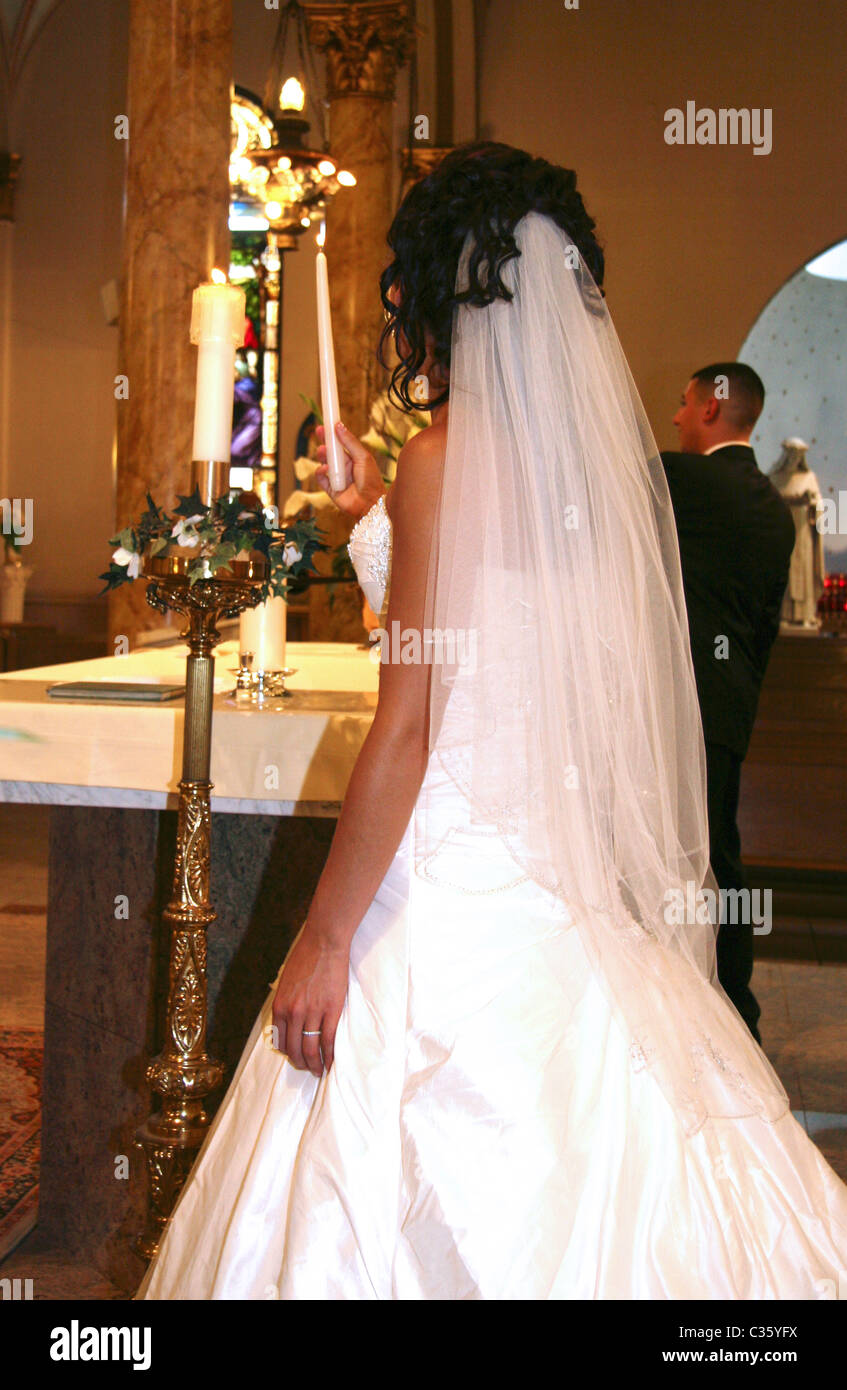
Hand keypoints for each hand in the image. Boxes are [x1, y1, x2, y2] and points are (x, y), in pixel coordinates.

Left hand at [271, 923, 348, 1076]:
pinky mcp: (331, 1010)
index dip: (289, 1053)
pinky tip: (332, 1062)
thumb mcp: (286, 981)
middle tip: (309, 1069)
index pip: (280, 1041)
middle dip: (301, 1063)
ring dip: (315, 1064)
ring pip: (311, 1049)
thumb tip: (289, 1018)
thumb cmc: (305, 957)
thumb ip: (286, 1001)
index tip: (296, 1057)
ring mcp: (312, 1013)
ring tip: (320, 1071)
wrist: (324, 942)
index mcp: (280, 1006)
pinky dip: (330, 1055)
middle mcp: (293, 1013)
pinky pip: (328, 1041)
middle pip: (294, 1049)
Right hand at [315, 420, 386, 519]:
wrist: (371, 503)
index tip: (326, 423)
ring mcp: (336, 478)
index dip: (332, 434)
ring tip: (323, 451)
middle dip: (324, 441)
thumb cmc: (371, 479)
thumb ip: (350, 442)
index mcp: (353, 458)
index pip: (340, 443)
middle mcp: (343, 467)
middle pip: (330, 451)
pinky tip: (324, 469)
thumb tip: (338, 425)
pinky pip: (321, 478)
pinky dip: (320, 472)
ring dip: (322, 455)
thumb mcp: (362, 456)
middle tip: (319, 431)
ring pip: (323, 463)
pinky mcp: (330, 489)